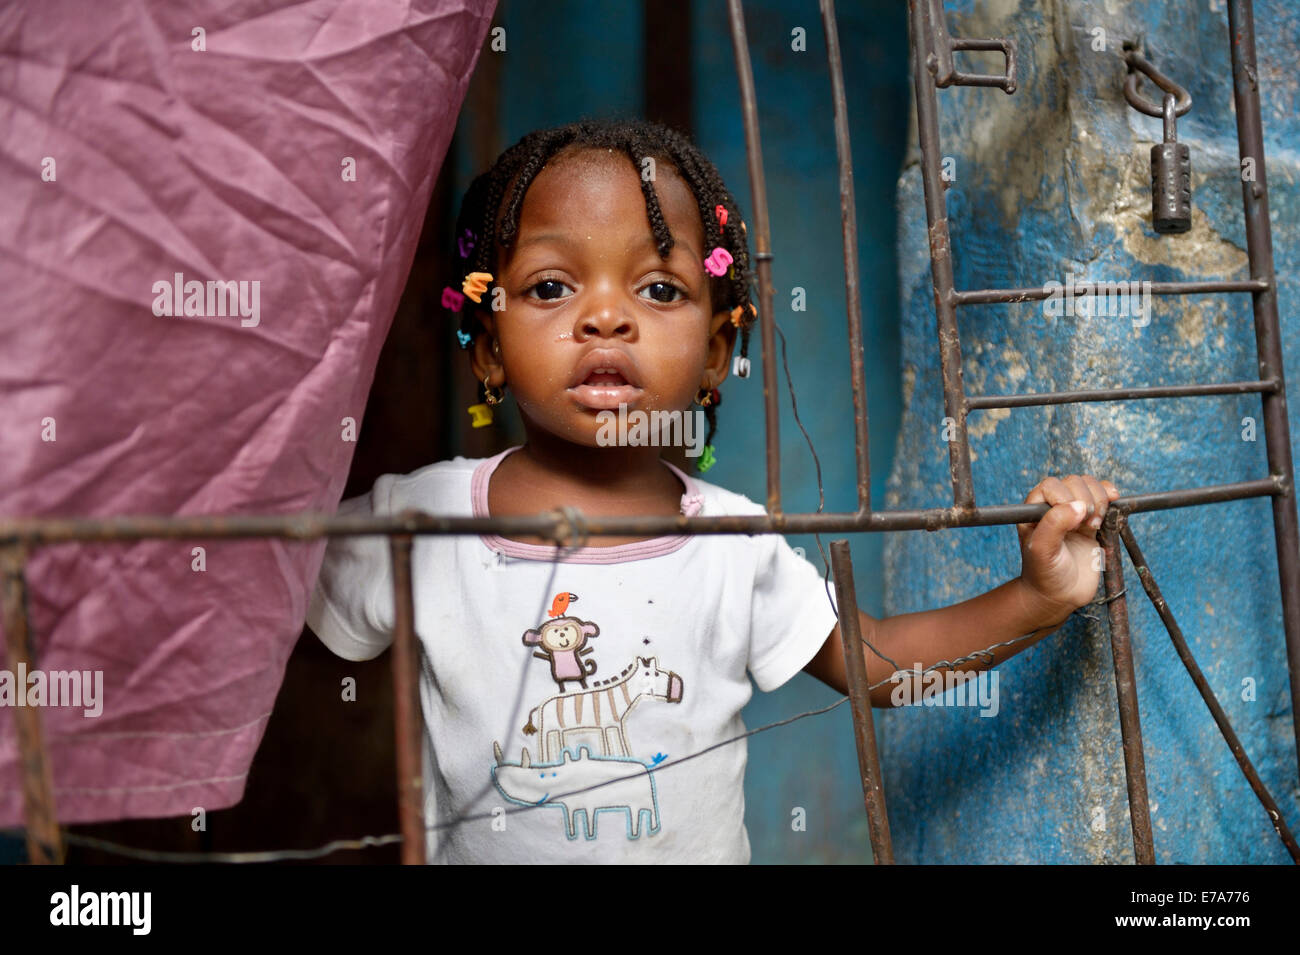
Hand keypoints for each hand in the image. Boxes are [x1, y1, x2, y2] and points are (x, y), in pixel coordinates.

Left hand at [1016, 473, 1119, 623]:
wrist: (1060, 595)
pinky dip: (1110, 496)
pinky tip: (1112, 504)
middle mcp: (1053, 507)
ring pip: (1090, 486)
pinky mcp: (1092, 521)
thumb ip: (1054, 525)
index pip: (1051, 486)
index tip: (1072, 521)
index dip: (1065, 497)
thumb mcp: (1042, 551)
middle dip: (1086, 500)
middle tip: (1086, 526)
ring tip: (1094, 524)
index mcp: (1034, 510)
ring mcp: (1074, 513)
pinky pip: (1104, 496)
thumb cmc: (1044, 574)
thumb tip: (1077, 506)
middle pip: (1074, 483)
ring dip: (1099, 500)